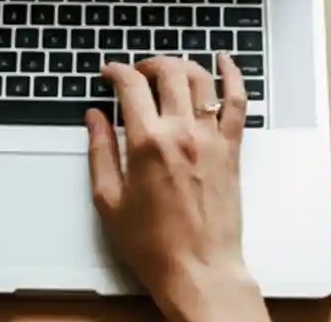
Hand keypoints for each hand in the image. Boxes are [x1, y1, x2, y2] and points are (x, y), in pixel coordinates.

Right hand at [86, 54, 269, 321]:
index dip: (116, 71)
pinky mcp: (231, 149)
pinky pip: (237, 101)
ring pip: (200, 79)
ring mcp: (211, 138)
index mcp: (147, 143)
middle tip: (136, 73)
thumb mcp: (109, 199)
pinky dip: (232, 75)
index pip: (130, 86)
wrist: (198, 269)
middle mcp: (182, 132)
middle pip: (167, 72)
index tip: (108, 72)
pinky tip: (224, 61)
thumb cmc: (152, 243)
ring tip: (167, 70)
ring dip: (181, 65)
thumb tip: (93, 118)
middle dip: (147, 64)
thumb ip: (100, 151)